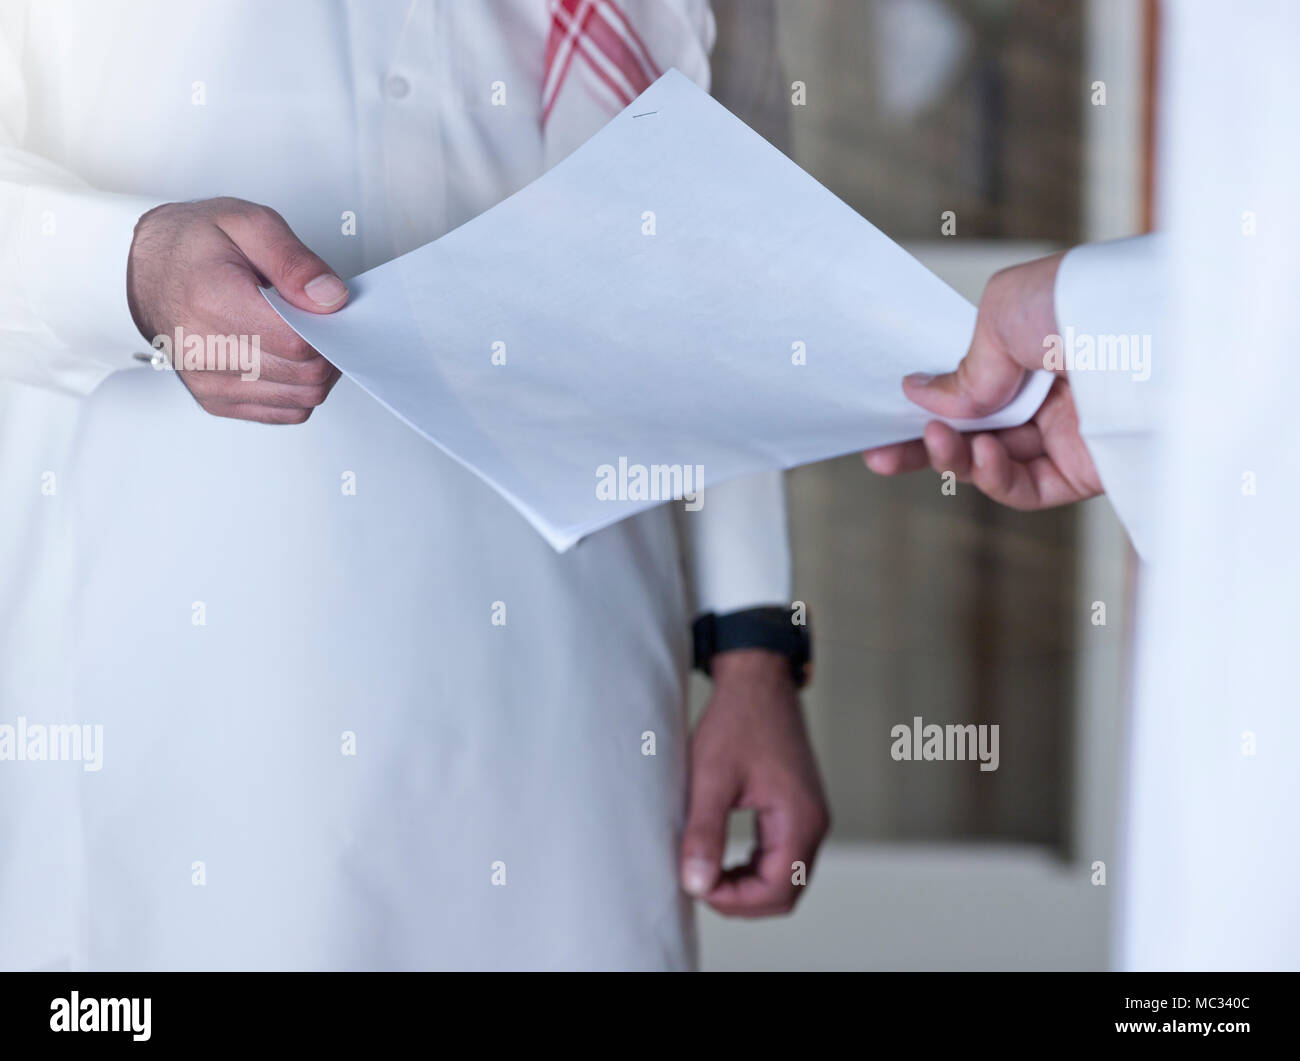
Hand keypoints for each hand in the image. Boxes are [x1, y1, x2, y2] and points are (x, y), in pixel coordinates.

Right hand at [127, 197, 347, 423]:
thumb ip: (295, 262)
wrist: (145, 269)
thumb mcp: (248, 223)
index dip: (330, 327)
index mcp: (213, 301)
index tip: (328, 308)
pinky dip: (299, 387)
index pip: (299, 343)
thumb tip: (331, 299)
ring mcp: (209, 383)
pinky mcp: (216, 401)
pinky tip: (287, 357)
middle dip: (328, 348)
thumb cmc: (195, 244)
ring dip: (317, 370)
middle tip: (321, 319)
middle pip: (306, 375)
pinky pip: (286, 411)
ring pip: (302, 398)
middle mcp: (204, 352)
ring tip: (304, 334)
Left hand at [680, 649, 828, 916]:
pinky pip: (783, 858)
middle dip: (741, 899)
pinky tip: (724, 859)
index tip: (696, 884)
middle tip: (698, 882)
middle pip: (785, 892)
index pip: (777, 889)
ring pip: (785, 879)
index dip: (734, 899)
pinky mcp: (799, 810)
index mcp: (800, 819)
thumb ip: (703, 833)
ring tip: (706, 871)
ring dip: (747, 886)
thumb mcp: (710, 778)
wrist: (757, 681)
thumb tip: (695, 885)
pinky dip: (755, 869)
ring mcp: (810, 817)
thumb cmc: (736, 721)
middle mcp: (814, 823)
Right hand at [863, 252, 1102, 509]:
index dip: (928, 406)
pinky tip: (980, 454)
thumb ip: (964, 369)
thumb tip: (926, 400)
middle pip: (975, 431)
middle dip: (924, 446)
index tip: (887, 417)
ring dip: (954, 457)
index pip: (971, 388)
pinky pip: (1027, 489)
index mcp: (1034, 348)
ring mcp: (1068, 432)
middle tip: (880, 456)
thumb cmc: (1084, 299)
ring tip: (935, 441)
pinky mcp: (1087, 470)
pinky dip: (994, 478)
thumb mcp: (1001, 315)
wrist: (1150, 328)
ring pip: (994, 463)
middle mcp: (1052, 392)